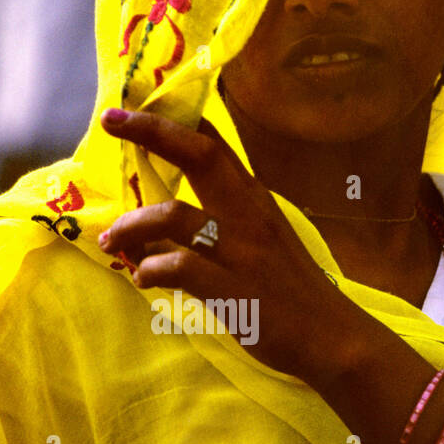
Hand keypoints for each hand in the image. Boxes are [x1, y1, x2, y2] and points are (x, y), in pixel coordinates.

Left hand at [98, 107, 357, 392]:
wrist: (332, 338)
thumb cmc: (292, 292)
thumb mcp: (263, 241)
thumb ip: (223, 222)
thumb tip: (166, 218)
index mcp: (255, 199)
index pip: (214, 144)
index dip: (174, 119)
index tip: (135, 104)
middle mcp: (250, 215)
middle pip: (199, 155)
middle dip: (151, 130)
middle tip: (110, 120)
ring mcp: (243, 252)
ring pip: (174, 216)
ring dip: (132, 225)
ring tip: (110, 242)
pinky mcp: (234, 290)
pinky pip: (179, 268)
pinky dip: (151, 270)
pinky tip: (143, 279)